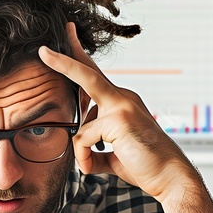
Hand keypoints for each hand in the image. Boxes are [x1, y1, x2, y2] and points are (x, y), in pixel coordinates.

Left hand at [37, 22, 212, 212]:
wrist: (170, 177)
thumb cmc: (144, 165)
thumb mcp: (112, 153)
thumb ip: (93, 146)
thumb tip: (77, 150)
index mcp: (121, 101)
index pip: (95, 75)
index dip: (77, 56)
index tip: (68, 35)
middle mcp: (122, 97)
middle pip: (86, 74)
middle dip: (63, 60)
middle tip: (42, 50)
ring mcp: (121, 105)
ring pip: (80, 121)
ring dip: (82, 150)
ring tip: (95, 163)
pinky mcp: (118, 119)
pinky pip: (83, 140)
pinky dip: (86, 158)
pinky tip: (99, 165)